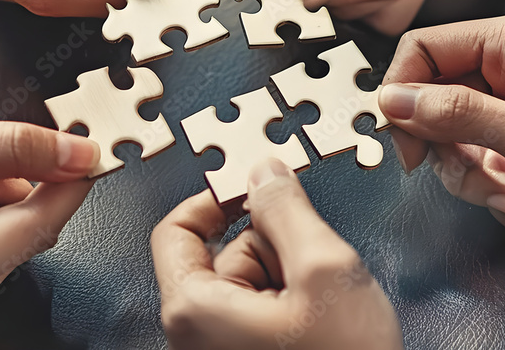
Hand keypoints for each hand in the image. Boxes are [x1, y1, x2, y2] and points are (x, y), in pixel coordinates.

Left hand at [152, 159, 402, 349]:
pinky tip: (327, 324)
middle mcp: (197, 335)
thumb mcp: (324, 268)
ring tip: (328, 307)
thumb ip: (288, 209)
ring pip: (255, 281)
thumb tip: (263, 171)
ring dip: (295, 277)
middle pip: (227, 254)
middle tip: (316, 270)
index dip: (215, 199)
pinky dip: (298, 303)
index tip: (255, 188)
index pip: (176, 230)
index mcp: (194, 310)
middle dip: (277, 248)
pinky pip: (266, 310)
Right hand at [378, 10, 504, 250]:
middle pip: (438, 103)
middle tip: (488, 184)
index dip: (405, 98)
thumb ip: (460, 116)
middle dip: (456, 157)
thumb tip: (393, 100)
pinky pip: (488, 162)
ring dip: (483, 183)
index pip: (425, 49)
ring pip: (460, 141)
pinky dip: (504, 193)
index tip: (408, 148)